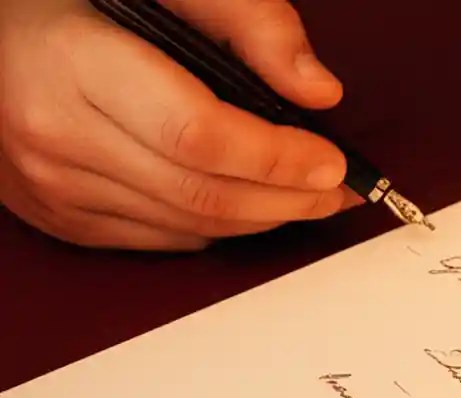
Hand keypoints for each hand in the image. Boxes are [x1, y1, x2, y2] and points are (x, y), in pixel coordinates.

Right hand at [0, 0, 353, 250]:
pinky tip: (247, 203)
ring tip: (309, 196)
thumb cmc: (72, 3)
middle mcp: (54, 134)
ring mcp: (51, 186)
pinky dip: (217, 227)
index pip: (198, 135)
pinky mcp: (60, 219)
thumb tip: (318, 91)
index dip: (277, 157)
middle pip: (201, 193)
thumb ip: (249, 21)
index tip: (333, 159)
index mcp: (74, 63)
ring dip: (263, 218)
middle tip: (338, 188)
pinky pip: (161, 240)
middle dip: (288, 199)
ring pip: (188, 226)